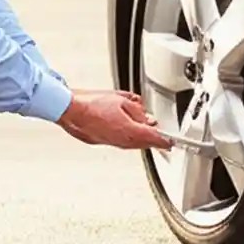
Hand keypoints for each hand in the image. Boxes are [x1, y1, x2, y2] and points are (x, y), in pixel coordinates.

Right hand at [57, 88, 172, 149]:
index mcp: (131, 132)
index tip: (171, 142)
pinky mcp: (104, 141)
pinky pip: (121, 140)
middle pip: (144, 142)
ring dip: (137, 133)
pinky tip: (121, 122)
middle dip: (151, 134)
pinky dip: (125, 133)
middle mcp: (124, 141)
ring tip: (136, 120)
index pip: (155, 139)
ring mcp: (113, 143)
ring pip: (133, 142)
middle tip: (154, 126)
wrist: (71, 112)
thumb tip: (144, 115)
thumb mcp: (122, 100)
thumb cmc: (92, 105)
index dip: (166, 140)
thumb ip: (137, 109)